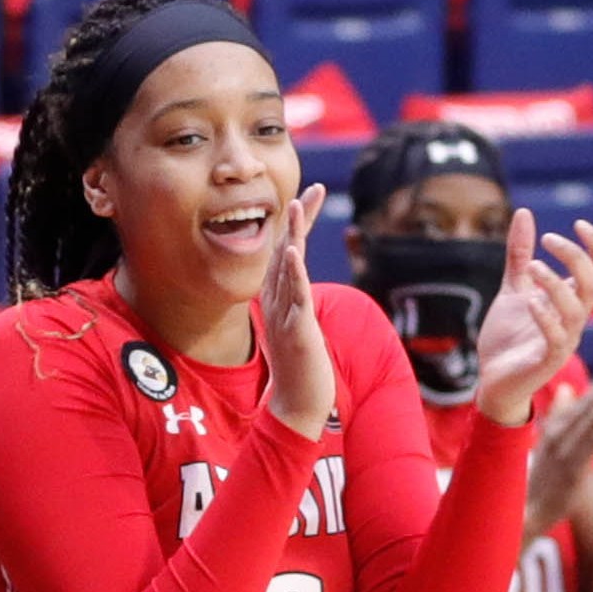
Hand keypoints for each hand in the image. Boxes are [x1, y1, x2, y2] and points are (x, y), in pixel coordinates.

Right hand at [260, 184, 333, 437]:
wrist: (297, 403)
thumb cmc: (300, 367)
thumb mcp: (297, 326)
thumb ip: (296, 303)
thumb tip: (298, 286)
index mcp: (280, 297)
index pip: (289, 251)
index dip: (300, 223)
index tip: (311, 194)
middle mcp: (279, 300)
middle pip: (287, 250)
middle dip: (300, 219)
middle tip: (313, 189)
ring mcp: (286, 313)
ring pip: (287, 268)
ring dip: (292, 235)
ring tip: (296, 206)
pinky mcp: (296, 328)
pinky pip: (294, 295)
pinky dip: (293, 271)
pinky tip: (292, 250)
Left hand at [474, 213, 592, 425]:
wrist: (492, 380)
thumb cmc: (509, 337)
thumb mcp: (513, 289)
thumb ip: (519, 255)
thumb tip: (524, 213)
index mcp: (569, 302)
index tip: (578, 223)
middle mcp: (573, 320)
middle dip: (577, 258)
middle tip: (549, 240)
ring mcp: (563, 341)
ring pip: (576, 310)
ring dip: (557, 284)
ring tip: (533, 267)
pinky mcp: (547, 361)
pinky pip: (557, 339)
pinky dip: (546, 317)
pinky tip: (530, 301)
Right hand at [525, 362, 592, 537]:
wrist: (526, 514)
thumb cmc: (539, 482)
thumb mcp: (547, 445)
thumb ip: (558, 415)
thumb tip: (568, 390)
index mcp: (554, 429)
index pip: (582, 402)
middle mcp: (557, 435)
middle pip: (588, 405)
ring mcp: (564, 450)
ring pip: (590, 418)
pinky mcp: (572, 467)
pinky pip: (591, 441)